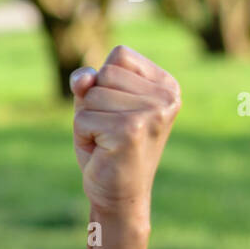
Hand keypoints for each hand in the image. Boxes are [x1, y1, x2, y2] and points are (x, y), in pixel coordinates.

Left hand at [70, 45, 180, 220]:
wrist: (120, 193)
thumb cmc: (108, 146)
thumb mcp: (97, 105)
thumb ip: (89, 82)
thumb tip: (83, 78)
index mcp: (166, 84)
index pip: (120, 55)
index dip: (104, 81)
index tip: (118, 109)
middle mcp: (166, 96)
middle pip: (103, 74)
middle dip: (93, 103)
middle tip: (110, 130)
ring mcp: (151, 112)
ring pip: (90, 96)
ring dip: (88, 120)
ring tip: (107, 140)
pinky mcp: (131, 130)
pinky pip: (83, 118)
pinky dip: (83, 135)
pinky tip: (103, 151)